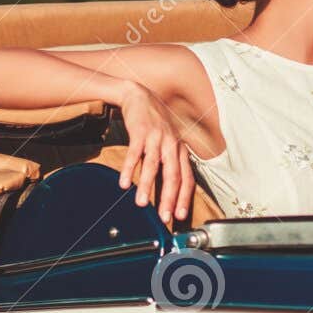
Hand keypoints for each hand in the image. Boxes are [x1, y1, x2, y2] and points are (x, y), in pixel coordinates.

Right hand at [117, 84, 194, 225]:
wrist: (140, 96)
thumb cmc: (155, 123)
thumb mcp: (169, 141)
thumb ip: (170, 163)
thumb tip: (170, 190)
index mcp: (180, 150)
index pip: (187, 178)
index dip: (185, 198)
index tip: (180, 216)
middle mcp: (172, 145)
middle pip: (173, 176)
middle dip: (169, 199)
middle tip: (164, 217)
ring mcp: (156, 138)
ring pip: (153, 166)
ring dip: (146, 187)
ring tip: (140, 204)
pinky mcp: (140, 132)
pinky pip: (135, 154)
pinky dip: (130, 169)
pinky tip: (124, 183)